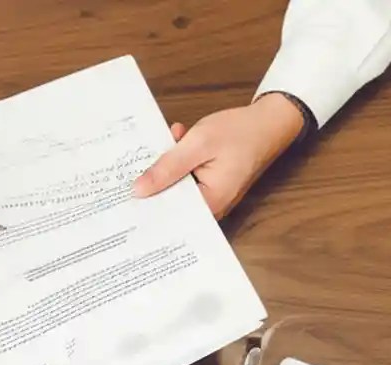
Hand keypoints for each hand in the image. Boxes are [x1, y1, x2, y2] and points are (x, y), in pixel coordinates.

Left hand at [132, 93, 305, 217]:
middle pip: (171, 204)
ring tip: (149, 152)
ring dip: (164, 170)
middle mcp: (211, 207)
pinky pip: (185, 180)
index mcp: (210, 203)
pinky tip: (171, 144)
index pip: (170, 216)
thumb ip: (167, 167)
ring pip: (176, 189)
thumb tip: (139, 190)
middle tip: (124, 176)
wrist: (269, 122)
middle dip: (151, 187)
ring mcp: (211, 196)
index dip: (146, 208)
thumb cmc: (240, 132)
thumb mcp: (198, 144)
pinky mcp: (209, 184)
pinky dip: (176, 164)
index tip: (121, 202)